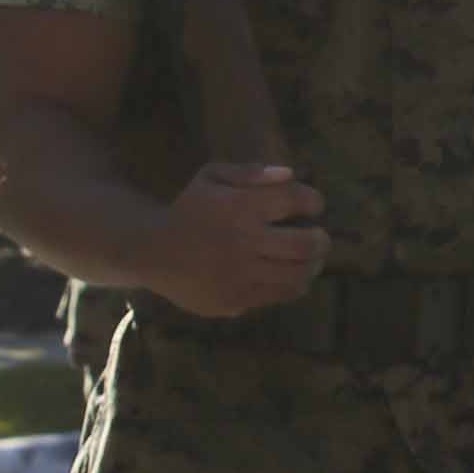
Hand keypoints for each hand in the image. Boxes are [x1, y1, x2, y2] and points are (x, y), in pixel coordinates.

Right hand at [146, 160, 327, 318]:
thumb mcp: (212, 176)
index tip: (314, 207)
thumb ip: (251, 172)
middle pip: (307, 245)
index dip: (313, 202)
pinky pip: (279, 295)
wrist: (152, 251)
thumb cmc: (189, 209)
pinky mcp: (235, 299)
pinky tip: (290, 275)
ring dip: (312, 265)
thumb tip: (291, 174)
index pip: (296, 200)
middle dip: (322, 239)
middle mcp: (243, 241)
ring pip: (298, 275)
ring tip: (311, 259)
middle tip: (320, 237)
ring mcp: (240, 274)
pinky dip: (294, 285)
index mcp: (240, 207)